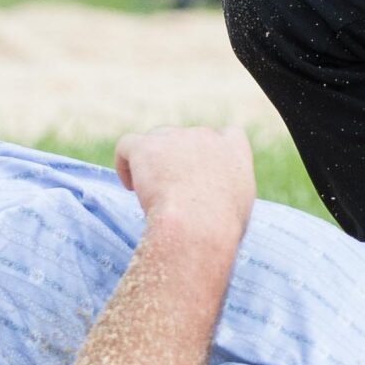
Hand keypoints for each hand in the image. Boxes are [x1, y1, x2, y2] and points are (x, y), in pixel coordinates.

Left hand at [114, 125, 255, 240]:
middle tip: (171, 192)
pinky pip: (127, 145)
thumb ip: (228, 191)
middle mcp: (205, 137)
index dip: (210, 153)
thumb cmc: (220, 229)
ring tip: (149, 193)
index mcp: (234, 150)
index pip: (228, 134)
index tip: (199, 173)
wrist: (198, 228)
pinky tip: (130, 187)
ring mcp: (175, 138)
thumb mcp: (239, 207)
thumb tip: (214, 198)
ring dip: (152, 162)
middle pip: (186, 139)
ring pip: (156, 140)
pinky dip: (125, 164)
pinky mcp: (147, 146)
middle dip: (177, 160)